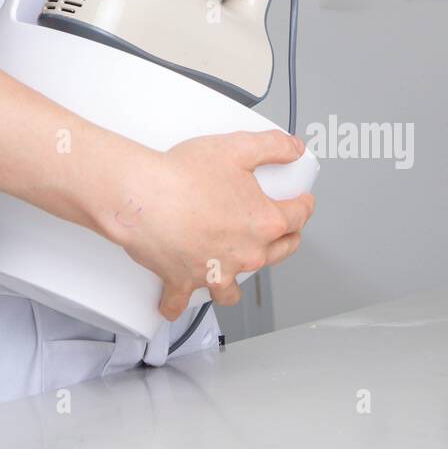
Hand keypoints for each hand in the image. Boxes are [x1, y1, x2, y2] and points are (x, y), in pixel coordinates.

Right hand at [109, 131, 315, 319]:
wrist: (143, 197)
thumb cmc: (183, 176)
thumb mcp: (237, 147)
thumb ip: (272, 146)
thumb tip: (293, 148)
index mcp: (263, 221)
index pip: (298, 215)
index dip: (304, 205)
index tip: (302, 201)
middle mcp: (245, 253)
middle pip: (278, 253)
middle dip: (286, 241)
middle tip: (283, 232)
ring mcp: (216, 272)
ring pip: (234, 289)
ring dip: (236, 281)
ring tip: (234, 268)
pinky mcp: (183, 281)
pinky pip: (181, 301)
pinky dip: (177, 302)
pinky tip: (176, 299)